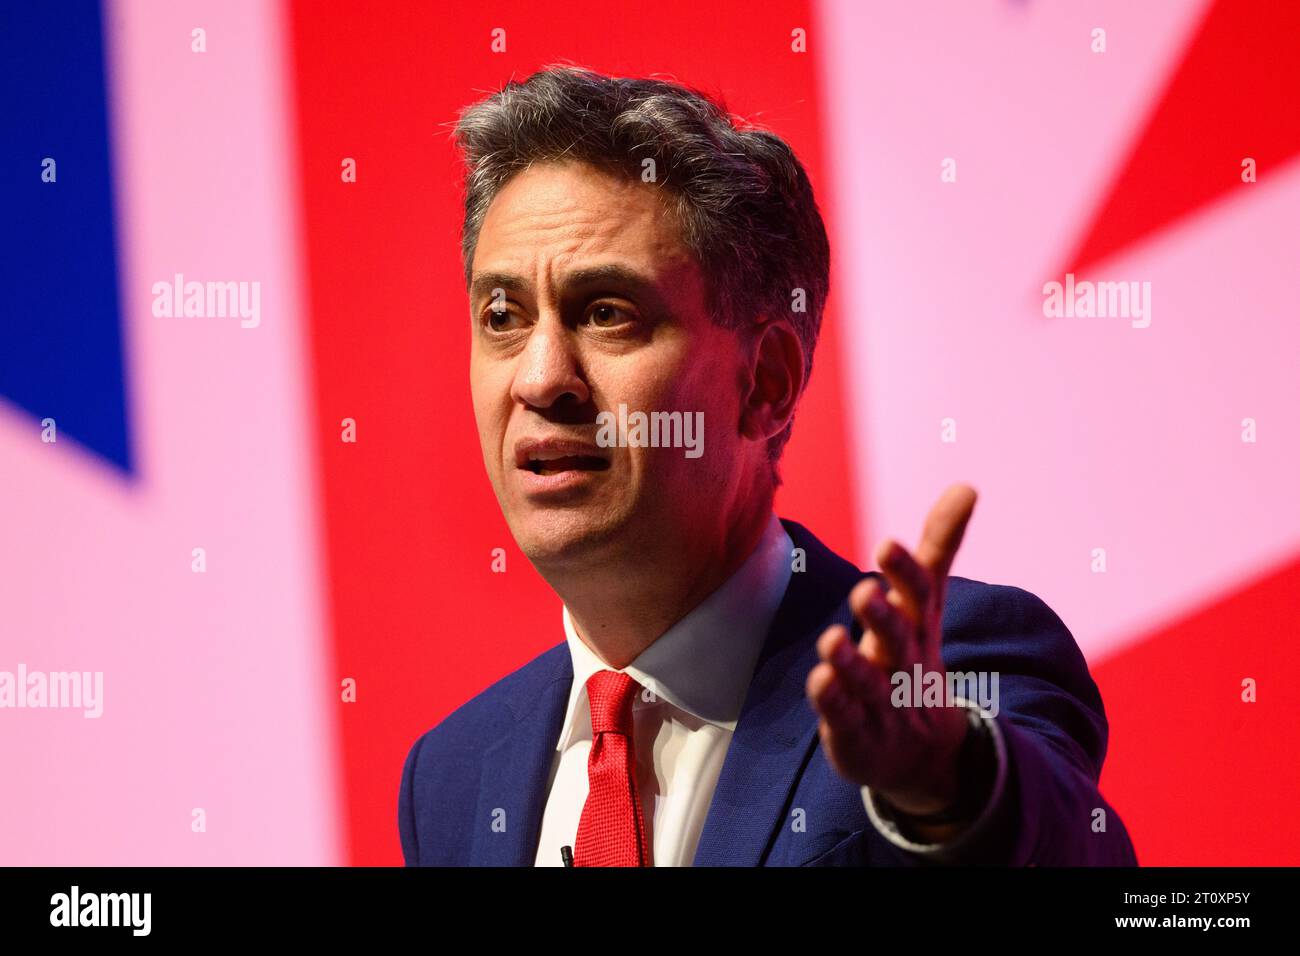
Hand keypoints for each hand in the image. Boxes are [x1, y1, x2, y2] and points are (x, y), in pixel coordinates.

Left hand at [805, 483, 978, 826]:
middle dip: (884, 617)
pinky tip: (819, 681)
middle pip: (898, 640)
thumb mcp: (927, 605)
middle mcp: (903, 663)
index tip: (887, 544)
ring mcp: (882, 702)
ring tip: (831, 640)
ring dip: (853, 664)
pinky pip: (845, 717)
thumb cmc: (914, 657)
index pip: (919, 597)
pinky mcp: (857, 732)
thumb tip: (967, 485)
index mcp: (919, 628)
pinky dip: (834, 702)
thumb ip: (939, 546)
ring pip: (869, 683)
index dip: (905, 572)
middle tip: (865, 591)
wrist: (925, 753)